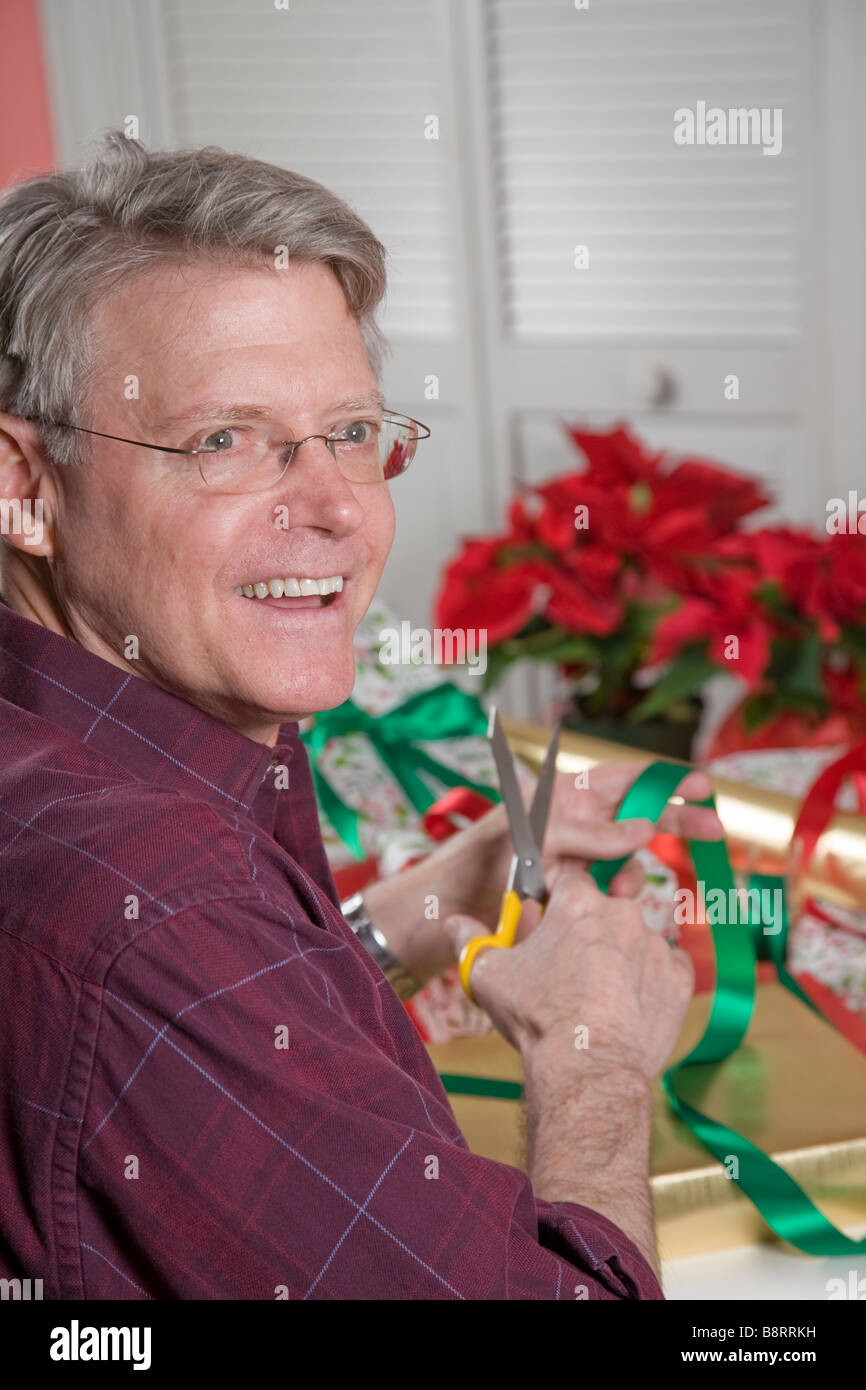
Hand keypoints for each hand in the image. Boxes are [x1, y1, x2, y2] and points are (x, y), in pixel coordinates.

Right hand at [444, 865, 694, 1076]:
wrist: (586, 1069)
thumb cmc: (537, 1018)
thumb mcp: (489, 975)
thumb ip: (471, 941)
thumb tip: (454, 924)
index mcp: (579, 903)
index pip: (569, 882)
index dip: (556, 903)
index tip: (548, 925)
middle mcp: (622, 915)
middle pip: (604, 910)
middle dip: (588, 933)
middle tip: (568, 969)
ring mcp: (655, 946)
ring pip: (635, 939)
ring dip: (620, 956)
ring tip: (597, 995)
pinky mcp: (678, 978)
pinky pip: (667, 967)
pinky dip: (650, 980)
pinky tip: (627, 1003)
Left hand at [459, 760, 723, 935]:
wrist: (457, 910)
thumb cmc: (484, 860)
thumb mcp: (537, 838)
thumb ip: (590, 834)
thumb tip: (645, 832)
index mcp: (569, 796)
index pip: (626, 778)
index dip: (665, 779)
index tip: (702, 785)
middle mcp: (582, 823)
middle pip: (642, 815)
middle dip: (678, 822)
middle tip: (715, 830)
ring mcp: (584, 858)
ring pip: (631, 861)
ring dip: (634, 874)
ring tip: (617, 889)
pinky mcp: (581, 891)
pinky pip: (616, 891)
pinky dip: (619, 897)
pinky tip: (606, 905)